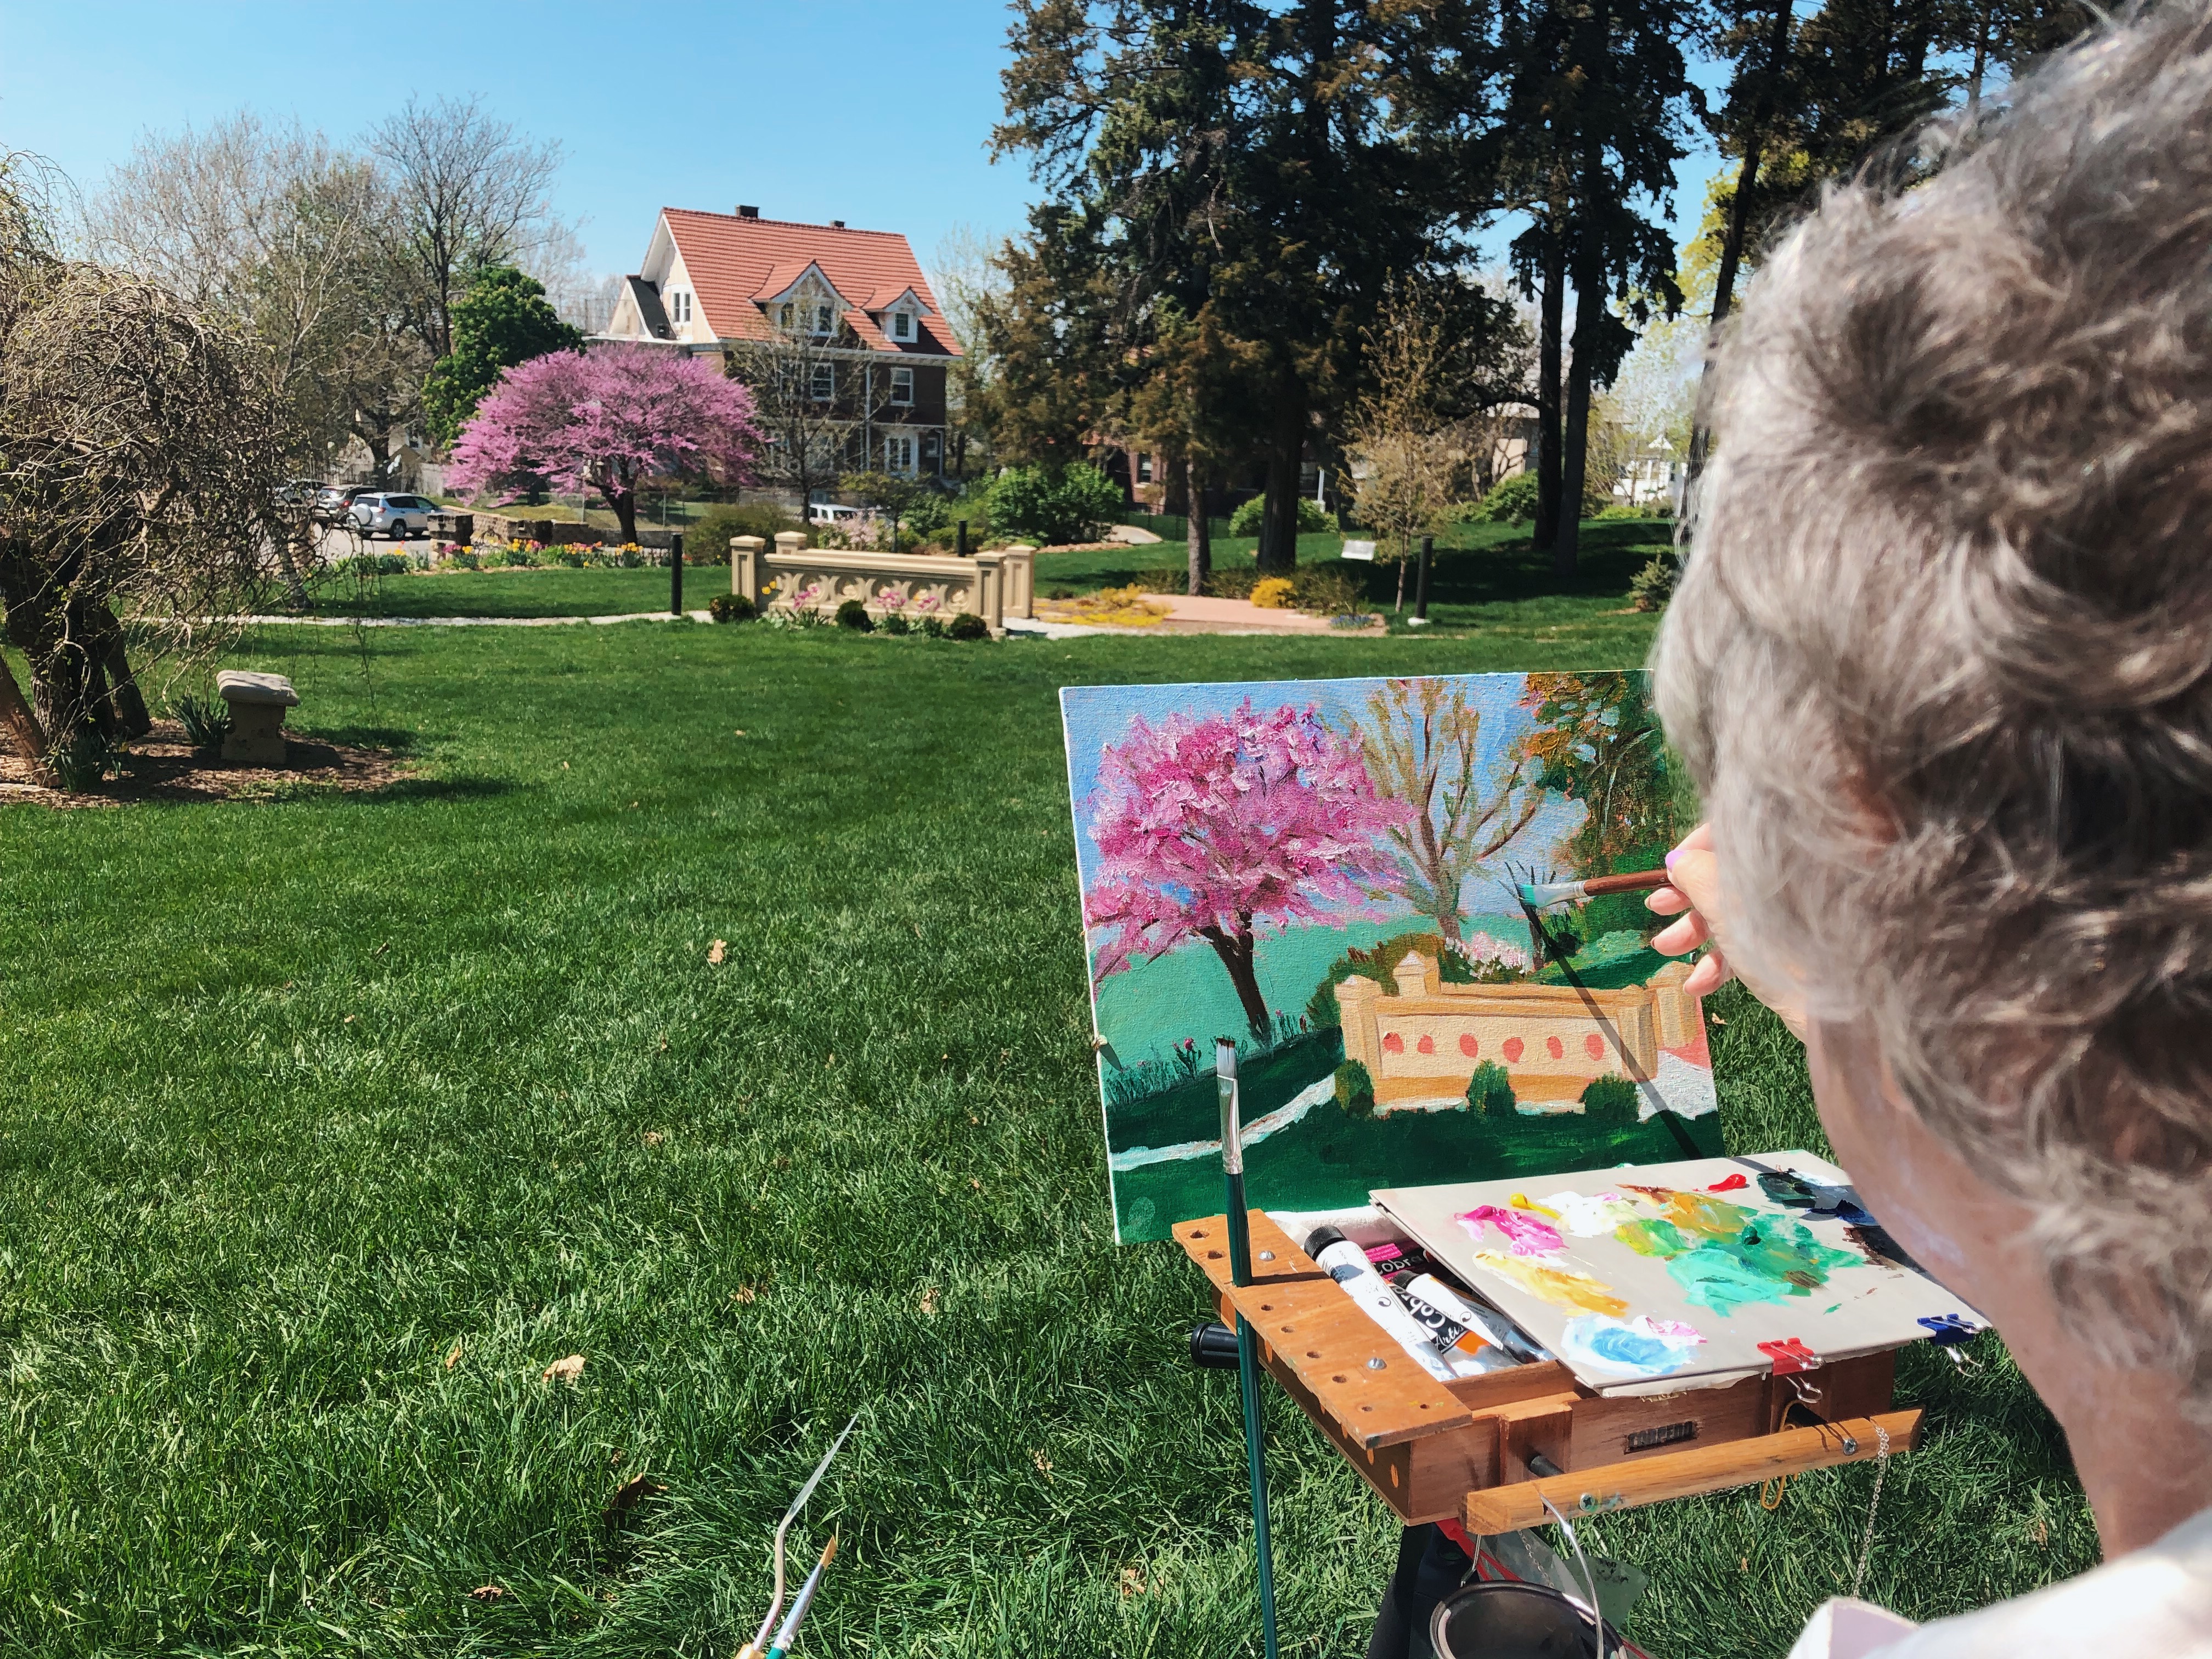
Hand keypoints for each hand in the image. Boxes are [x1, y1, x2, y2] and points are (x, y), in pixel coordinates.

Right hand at [1646, 823, 1808, 1037]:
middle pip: (1730, 878)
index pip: (1735, 834)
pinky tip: (1699, 987)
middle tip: (1657, 910)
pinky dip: (1723, 963)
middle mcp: (1791, 881)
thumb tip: (1678, 861)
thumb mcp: (1727, 907)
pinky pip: (1752, 946)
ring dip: (1695, 934)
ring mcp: (1793, 918)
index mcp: (1780, 858)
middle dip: (1687, 898)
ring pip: (1736, 915)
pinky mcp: (1793, 951)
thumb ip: (1697, 877)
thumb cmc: (1779, 946)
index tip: (1668, 870)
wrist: (1839, 1012)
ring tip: (1666, 952)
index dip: (1695, 849)